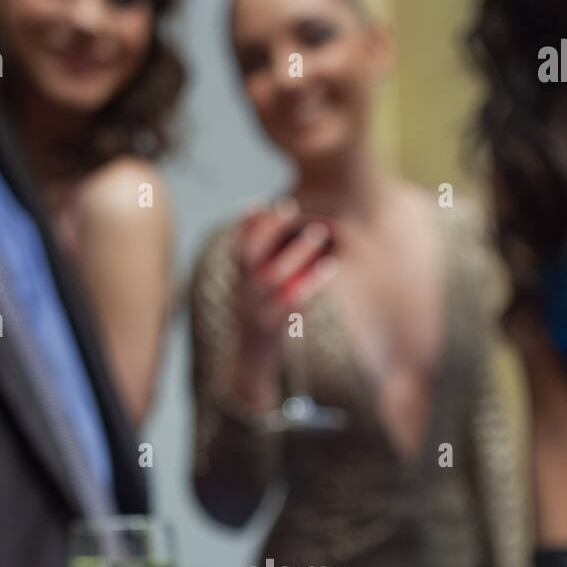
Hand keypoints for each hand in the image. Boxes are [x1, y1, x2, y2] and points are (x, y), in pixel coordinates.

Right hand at [236, 200, 336, 351]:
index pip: (237, 248)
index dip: (246, 225)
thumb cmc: (259, 320)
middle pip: (253, 259)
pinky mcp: (274, 329)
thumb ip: (258, 264)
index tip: (261, 202)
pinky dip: (312, 283)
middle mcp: (243, 296)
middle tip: (294, 208)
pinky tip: (330, 267)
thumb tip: (267, 226)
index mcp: (239, 285)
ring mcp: (257, 313)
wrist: (250, 364)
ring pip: (273, 278)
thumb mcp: (252, 292)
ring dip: (297, 253)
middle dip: (272, 230)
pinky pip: (294, 302)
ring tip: (319, 233)